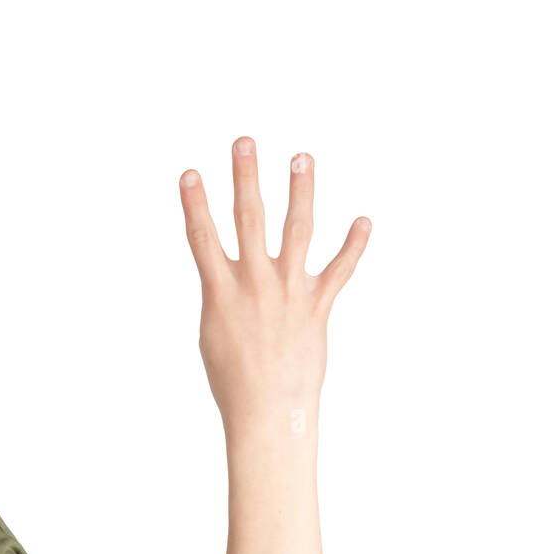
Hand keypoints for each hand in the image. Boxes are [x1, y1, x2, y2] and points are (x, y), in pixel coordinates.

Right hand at [179, 136, 369, 434]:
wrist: (267, 411)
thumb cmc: (233, 379)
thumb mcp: (214, 332)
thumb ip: (224, 294)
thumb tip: (232, 273)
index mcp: (221, 292)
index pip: (202, 238)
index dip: (194, 204)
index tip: (189, 172)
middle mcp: (255, 284)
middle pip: (249, 220)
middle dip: (245, 177)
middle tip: (244, 142)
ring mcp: (288, 292)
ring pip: (297, 231)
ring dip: (300, 190)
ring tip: (302, 157)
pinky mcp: (317, 306)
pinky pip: (339, 270)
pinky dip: (354, 245)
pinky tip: (364, 220)